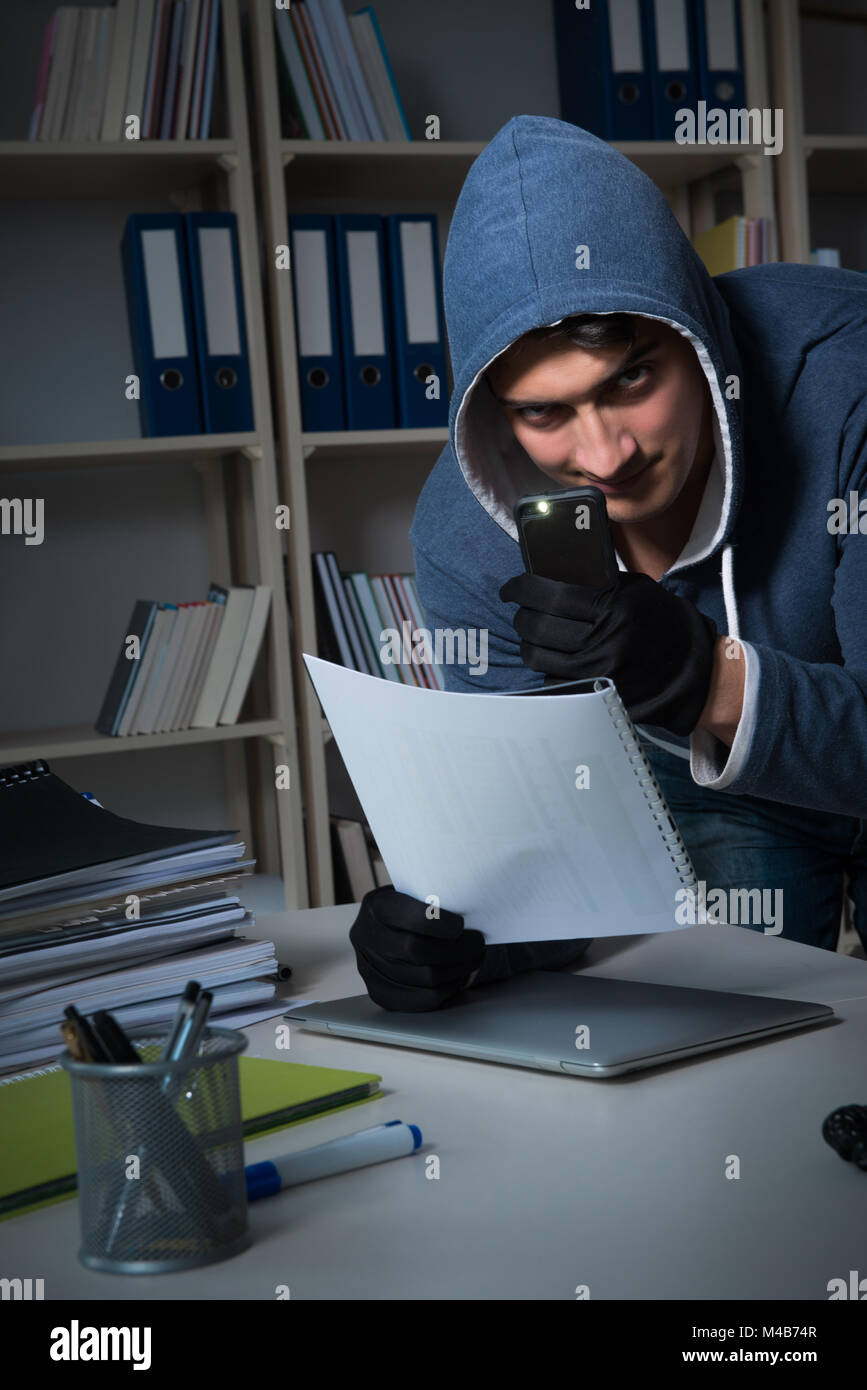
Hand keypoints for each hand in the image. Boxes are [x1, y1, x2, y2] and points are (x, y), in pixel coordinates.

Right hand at [349, 886, 484, 1010]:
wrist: (386, 927)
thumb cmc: (411, 905)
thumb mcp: (415, 891)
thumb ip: (433, 900)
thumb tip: (470, 910)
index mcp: (376, 906)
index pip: (409, 917)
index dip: (440, 923)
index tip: (461, 925)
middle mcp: (366, 938)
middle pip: (417, 951)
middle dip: (457, 949)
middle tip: (477, 942)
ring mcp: (370, 969)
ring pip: (425, 978)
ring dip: (459, 969)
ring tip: (474, 957)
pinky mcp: (381, 993)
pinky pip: (422, 999)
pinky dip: (448, 989)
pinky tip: (458, 976)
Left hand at [499, 570, 716, 735]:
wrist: (690, 667)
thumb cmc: (657, 620)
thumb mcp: (633, 589)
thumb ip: (594, 581)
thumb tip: (547, 571)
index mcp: (614, 606)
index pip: (550, 595)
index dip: (520, 589)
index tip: (511, 588)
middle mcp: (605, 640)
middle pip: (538, 626)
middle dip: (521, 615)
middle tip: (521, 609)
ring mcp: (599, 672)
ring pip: (538, 655)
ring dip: (528, 642)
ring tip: (533, 632)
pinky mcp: (596, 695)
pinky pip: (551, 680)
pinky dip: (546, 666)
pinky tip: (552, 656)